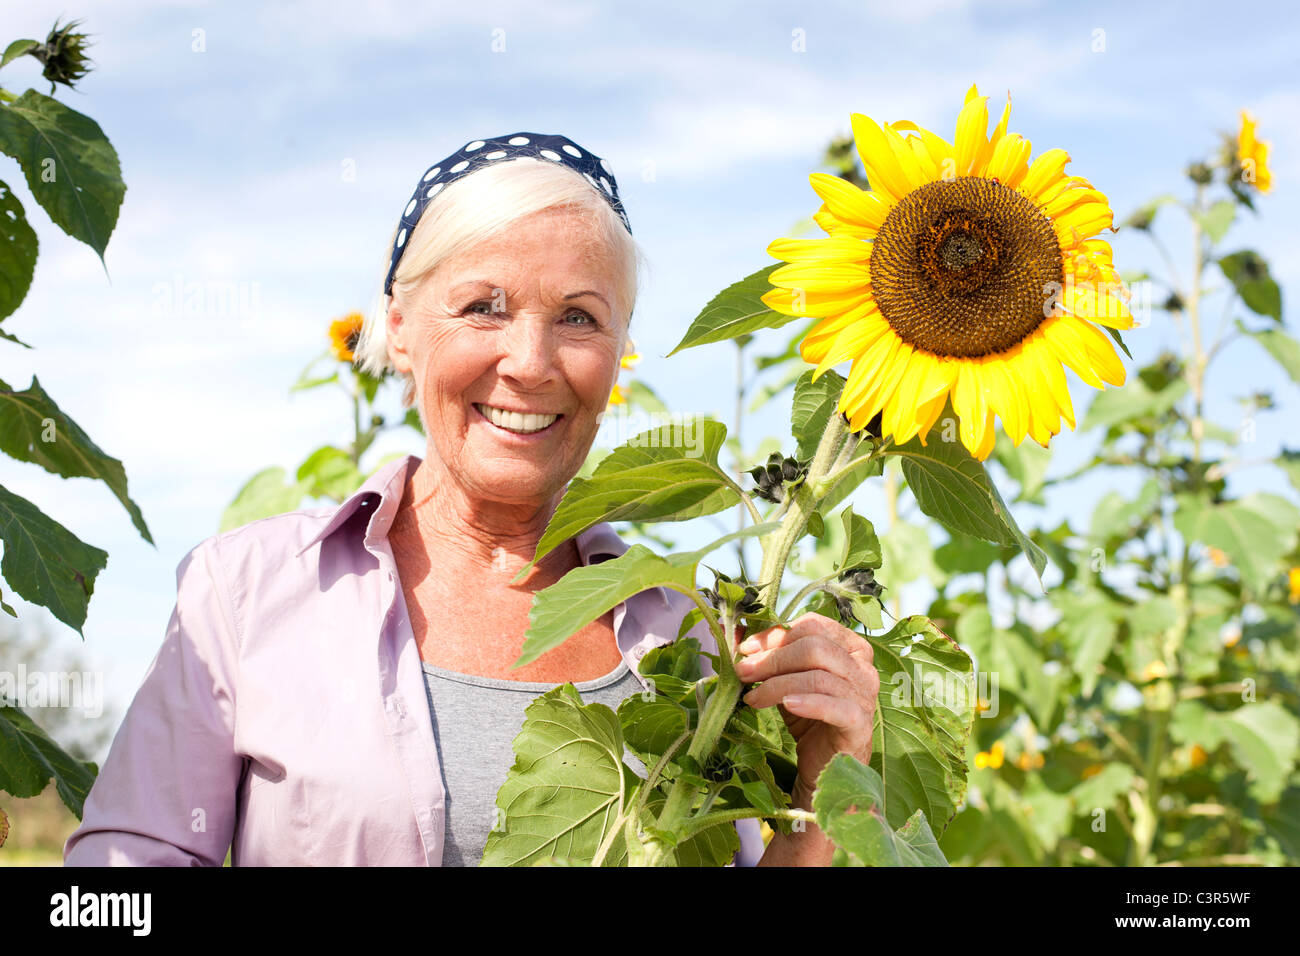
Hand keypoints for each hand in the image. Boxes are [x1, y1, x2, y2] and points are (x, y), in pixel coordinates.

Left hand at [733, 611, 879, 799]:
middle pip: (815, 647)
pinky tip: (787, 705)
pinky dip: (808, 703)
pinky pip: (836, 707)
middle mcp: (862, 666)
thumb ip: (764, 654)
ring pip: (818, 677)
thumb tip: (732, 632)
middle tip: (743, 672)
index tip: (746, 648)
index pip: (813, 626)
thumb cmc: (807, 715)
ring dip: (778, 684)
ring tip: (752, 697)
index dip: (776, 634)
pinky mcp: (860, 724)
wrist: (823, 763)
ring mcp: (865, 695)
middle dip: (772, 658)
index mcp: (848, 645)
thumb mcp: (783, 679)